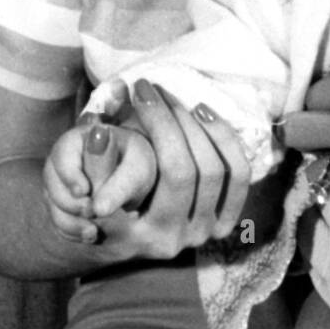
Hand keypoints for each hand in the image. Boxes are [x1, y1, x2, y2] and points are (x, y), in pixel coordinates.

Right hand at [45, 81, 251, 258]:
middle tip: (151, 89)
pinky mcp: (224, 222)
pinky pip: (239, 175)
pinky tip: (203, 112)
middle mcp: (178, 239)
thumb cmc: (100, 200)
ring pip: (219, 170)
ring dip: (198, 125)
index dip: (159, 127)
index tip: (140, 91)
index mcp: (144, 236)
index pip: (165, 175)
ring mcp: (205, 232)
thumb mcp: (90, 184)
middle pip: (191, 170)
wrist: (120, 234)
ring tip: (173, 99)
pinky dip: (224, 139)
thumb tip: (99, 132)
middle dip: (172, 120)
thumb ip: (95, 161)